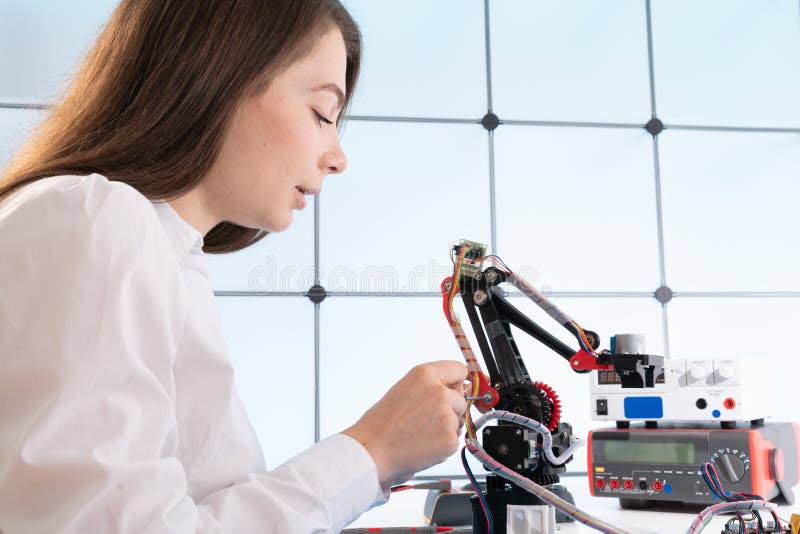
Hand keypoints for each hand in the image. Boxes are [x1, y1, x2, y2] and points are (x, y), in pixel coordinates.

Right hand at [342, 360, 467, 490]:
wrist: (371, 450)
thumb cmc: (381, 424)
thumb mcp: (405, 389)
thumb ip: (432, 386)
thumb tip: (461, 389)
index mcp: (425, 374)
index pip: (459, 370)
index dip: (456, 382)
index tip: (455, 390)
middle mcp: (439, 392)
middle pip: (461, 399)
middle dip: (449, 409)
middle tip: (424, 419)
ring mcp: (446, 416)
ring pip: (458, 421)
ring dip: (446, 428)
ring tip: (419, 433)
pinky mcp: (449, 439)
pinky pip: (454, 440)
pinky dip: (443, 446)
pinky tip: (422, 445)